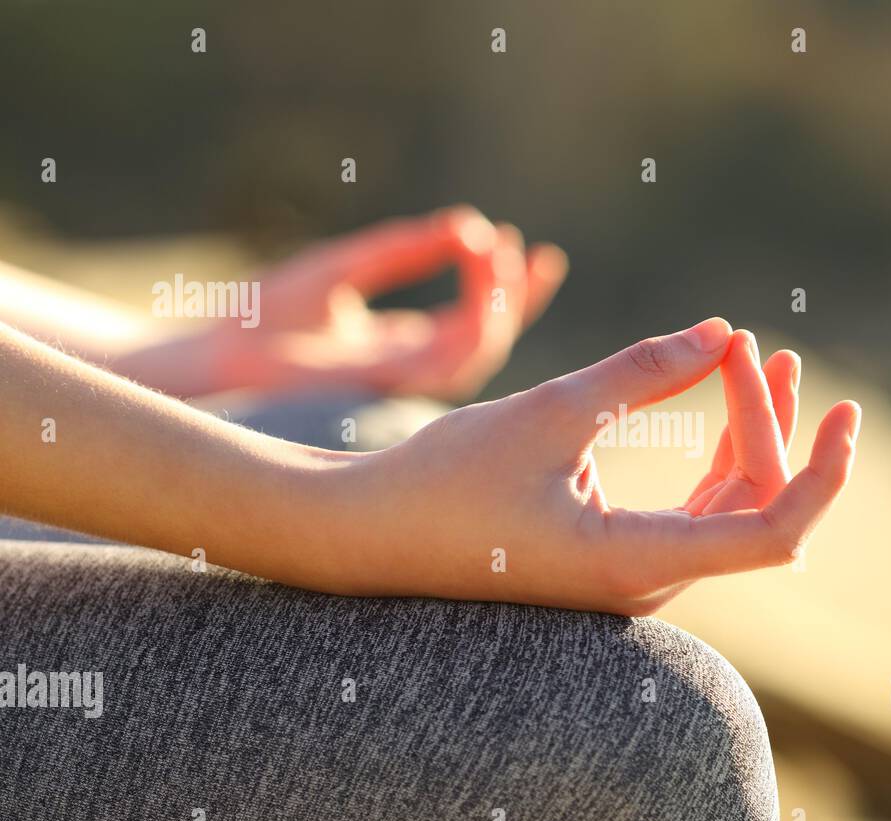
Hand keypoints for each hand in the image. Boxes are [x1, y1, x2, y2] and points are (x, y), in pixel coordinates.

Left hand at [210, 205, 567, 396]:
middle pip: (487, 338)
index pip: (471, 320)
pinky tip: (482, 291)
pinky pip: (453, 366)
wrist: (220, 355)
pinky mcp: (390, 389)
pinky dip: (476, 329)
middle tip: (533, 254)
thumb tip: (464, 224)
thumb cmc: (268, 317)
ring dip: (501, 309)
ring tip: (506, 259)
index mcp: (403, 345)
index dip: (500, 286)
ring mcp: (402, 382)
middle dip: (518, 298)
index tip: (508, 237)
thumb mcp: (344, 268)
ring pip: (479, 355)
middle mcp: (411, 368)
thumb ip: (401, 249)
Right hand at [327, 319, 859, 613]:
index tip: (845, 414)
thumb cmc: (442, 480)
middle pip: (751, 507)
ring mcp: (630, 575)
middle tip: (764, 350)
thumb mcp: (549, 412)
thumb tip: (723, 331)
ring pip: (725, 508)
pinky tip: (715, 395)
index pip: (773, 533)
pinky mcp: (610, 558)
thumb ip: (642, 371)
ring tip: (762, 361)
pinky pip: (690, 510)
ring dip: (748, 437)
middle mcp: (644, 582)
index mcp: (633, 562)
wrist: (365, 536)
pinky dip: (711, 454)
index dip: (822, 475)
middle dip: (768, 426)